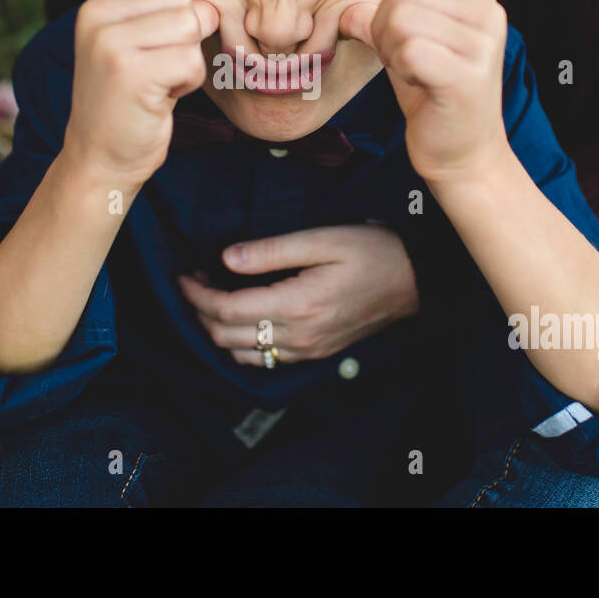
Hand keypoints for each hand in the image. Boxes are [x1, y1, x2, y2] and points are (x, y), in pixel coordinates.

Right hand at [63, 0, 218, 185]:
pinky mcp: (130, 73)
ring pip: (192, 30)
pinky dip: (187, 84)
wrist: (100, 157)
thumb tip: (214, 3)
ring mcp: (111, 44)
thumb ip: (167, 14)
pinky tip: (159, 99)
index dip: (179, 24)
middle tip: (156, 72)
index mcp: (99, 4)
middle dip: (186, 42)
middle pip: (186, 5)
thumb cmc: (128, 100)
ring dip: (187, 64)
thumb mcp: (138, 44)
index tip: (152, 55)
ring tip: (157, 84)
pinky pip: (192, 62)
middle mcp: (98, 17)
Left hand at [177, 224, 418, 365]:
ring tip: (212, 297)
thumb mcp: (322, 239)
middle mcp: (299, 337)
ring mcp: (307, 351)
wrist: (414, 280)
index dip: (197, 294)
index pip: (227, 310)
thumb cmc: (372, 251)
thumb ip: (271, 250)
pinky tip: (240, 319)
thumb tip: (226, 258)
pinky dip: (241, 344)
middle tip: (193, 281)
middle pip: (226, 337)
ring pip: (241, 354)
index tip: (184, 273)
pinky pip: (264, 360)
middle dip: (199, 312)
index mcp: (298, 306)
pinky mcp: (314, 354)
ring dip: (217, 330)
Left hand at [341, 0, 509, 186]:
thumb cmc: (432, 94)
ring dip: (392, 51)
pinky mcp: (467, 76)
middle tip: (406, 62)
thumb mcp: (404, 45)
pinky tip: (421, 86)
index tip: (404, 42)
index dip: (390, 6)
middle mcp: (488, 13)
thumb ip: (380, 17)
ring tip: (414, 74)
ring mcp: (482, 44)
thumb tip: (345, 8)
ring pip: (401, 19)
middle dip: (385, 29)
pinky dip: (401, 69)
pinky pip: (409, 50)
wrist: (462, 152)